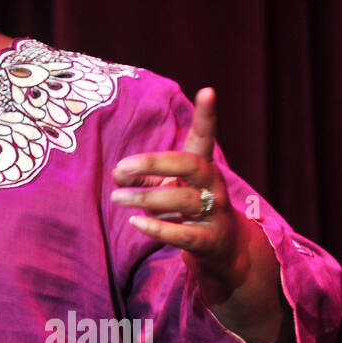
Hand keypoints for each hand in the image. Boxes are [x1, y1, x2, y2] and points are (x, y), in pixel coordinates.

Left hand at [110, 87, 251, 292]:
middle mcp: (213, 186)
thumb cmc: (188, 211)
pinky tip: (136, 223)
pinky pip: (185, 234)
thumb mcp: (167, 188)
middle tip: (121, 168)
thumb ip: (143, 177)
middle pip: (191, 165)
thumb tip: (117, 174)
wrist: (224, 252)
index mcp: (203, 168)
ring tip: (118, 197)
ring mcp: (215, 213)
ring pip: (184, 200)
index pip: (206, 137)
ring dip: (146, 198)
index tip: (209, 90)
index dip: (208, 115)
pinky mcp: (210, 241)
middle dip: (155, 163)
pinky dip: (158, 229)